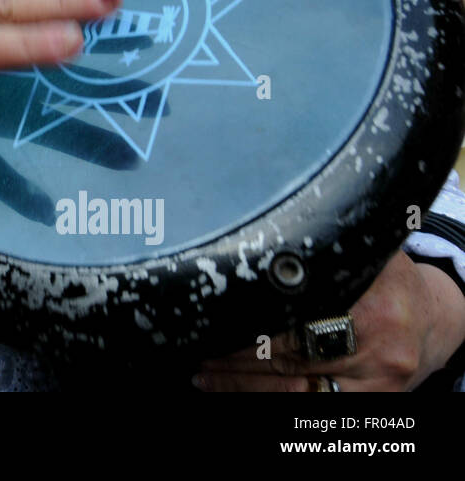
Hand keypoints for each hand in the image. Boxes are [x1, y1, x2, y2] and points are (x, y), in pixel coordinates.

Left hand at [196, 250, 464, 390]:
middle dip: (232, 349)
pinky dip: (261, 396)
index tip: (211, 311)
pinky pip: (308, 407)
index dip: (246, 315)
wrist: (433, 318)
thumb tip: (255, 222)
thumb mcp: (361, 251)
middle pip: (286, 352)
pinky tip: (230, 389)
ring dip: (238, 380)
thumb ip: (317, 240)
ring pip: (291, 387)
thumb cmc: (386, 279)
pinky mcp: (372, 403)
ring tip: (203, 369)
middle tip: (196, 340)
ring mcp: (375, 381)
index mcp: (371, 298)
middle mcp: (377, 344)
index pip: (292, 312)